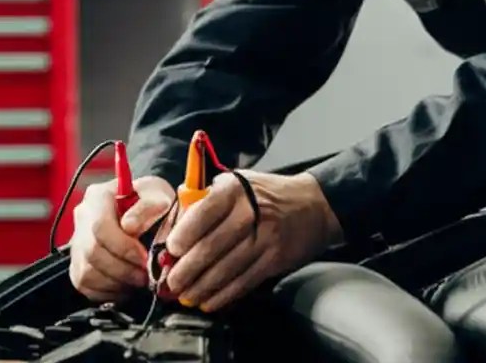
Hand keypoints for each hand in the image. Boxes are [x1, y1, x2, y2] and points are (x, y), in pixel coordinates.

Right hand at [69, 175, 174, 301]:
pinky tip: (126, 285)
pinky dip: (108, 291)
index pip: (100, 226)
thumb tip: (129, 226)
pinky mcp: (77, 264)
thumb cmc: (153, 202)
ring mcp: (77, 242)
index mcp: (98, 197)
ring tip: (138, 280)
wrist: (148, 212)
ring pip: (86, 273)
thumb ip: (148, 206)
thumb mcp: (158, 194)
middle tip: (145, 276)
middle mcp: (83, 218)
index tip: (144, 258)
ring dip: (116, 283)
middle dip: (122, 269)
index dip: (123, 247)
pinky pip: (85, 285)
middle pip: (92, 252)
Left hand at [163, 170, 342, 312]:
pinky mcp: (275, 259)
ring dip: (201, 287)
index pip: (202, 214)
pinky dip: (224, 295)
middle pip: (211, 247)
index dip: (183, 236)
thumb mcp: (236, 184)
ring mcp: (265, 238)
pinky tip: (209, 301)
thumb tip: (176, 230)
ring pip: (226, 269)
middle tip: (171, 282)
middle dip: (186, 269)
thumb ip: (206, 201)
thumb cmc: (266, 195)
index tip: (171, 251)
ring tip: (185, 296)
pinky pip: (244, 281)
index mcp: (235, 190)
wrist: (314, 205)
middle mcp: (250, 213)